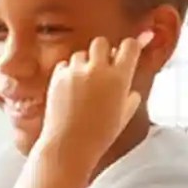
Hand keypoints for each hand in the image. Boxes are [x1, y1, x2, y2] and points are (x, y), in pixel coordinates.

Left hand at [38, 32, 152, 168]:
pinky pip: (64, 65)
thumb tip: (130, 91)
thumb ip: (130, 98)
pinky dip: (67, 73)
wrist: (69, 145)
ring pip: (81, 54)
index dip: (130, 46)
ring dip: (84, 64)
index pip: (129, 46)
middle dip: (102, 52)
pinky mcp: (57, 77)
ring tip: (83, 85)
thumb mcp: (124, 117)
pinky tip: (70, 89)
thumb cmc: (98, 135)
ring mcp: (75, 72)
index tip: (129, 49)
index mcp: (119, 78)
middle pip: (101, 42)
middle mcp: (97, 70)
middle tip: (102, 67)